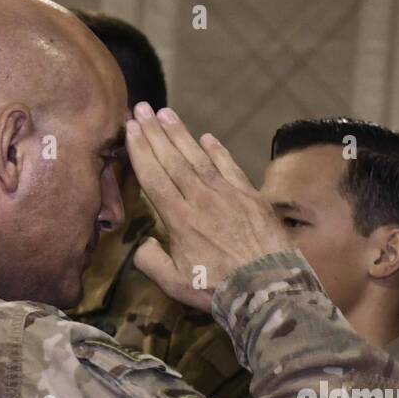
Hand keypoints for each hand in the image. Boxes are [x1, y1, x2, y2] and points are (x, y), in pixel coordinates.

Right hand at [125, 102, 289, 311]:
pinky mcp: (251, 197)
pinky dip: (218, 150)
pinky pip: (230, 166)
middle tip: (142, 108)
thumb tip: (142, 244)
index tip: (130, 128)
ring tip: (166, 113)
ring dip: (181, 134)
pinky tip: (208, 137)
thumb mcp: (175, 284)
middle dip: (155, 132)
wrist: (268, 287)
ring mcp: (228, 194)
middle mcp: (201, 199)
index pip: (153, 176)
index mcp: (179, 219)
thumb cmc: (219, 289)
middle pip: (172, 159)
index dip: (140, 151)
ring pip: (199, 157)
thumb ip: (151, 262)